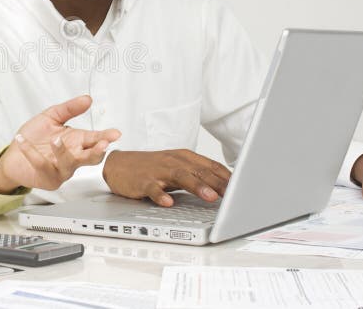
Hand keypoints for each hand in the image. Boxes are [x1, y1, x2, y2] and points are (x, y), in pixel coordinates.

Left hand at [0, 95, 120, 191]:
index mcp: (77, 141)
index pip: (95, 139)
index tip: (115, 133)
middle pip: (91, 157)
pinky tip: (22, 141)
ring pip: (69, 164)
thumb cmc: (34, 137)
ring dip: (63, 151)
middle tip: (102, 144)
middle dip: (97, 151)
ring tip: (56, 140)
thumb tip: (87, 99)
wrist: (13, 155)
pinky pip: (43, 166)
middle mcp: (73, 157)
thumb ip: (69, 109)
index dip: (106, 137)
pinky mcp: (48, 179)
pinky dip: (31, 152)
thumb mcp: (51, 117)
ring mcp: (62, 170)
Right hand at [102, 149, 230, 206]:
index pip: (210, 166)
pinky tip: (168, 203)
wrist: (119, 165)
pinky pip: (153, 189)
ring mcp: (158, 171)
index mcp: (184, 157)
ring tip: (210, 197)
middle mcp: (173, 161)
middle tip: (234, 194)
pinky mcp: (143, 181)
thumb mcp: (177, 169)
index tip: (243, 188)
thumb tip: (225, 187)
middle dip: (218, 183)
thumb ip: (198, 176)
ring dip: (196, 186)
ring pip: (180, 176)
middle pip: (199, 171)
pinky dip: (161, 195)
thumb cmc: (152, 168)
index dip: (227, 177)